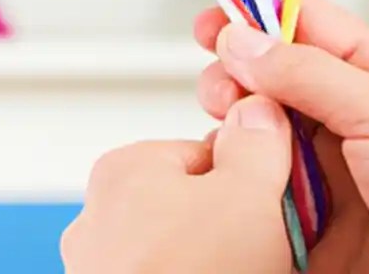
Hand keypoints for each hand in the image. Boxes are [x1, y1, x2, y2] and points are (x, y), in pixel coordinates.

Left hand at [62, 96, 292, 273]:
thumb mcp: (247, 194)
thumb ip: (255, 145)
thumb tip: (256, 111)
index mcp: (123, 168)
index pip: (201, 155)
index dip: (248, 184)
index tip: (271, 209)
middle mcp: (98, 214)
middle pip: (189, 208)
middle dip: (228, 231)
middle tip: (259, 255)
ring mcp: (98, 267)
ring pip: (176, 253)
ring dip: (210, 264)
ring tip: (240, 272)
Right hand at [196, 0, 368, 271]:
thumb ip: (309, 72)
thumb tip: (242, 41)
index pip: (304, 26)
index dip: (254, 17)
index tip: (211, 23)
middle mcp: (344, 119)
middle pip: (266, 77)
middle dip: (232, 78)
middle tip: (223, 94)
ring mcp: (322, 167)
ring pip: (252, 131)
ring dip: (232, 131)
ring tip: (239, 144)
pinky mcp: (304, 216)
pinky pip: (251, 187)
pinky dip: (233, 180)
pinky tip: (235, 180)